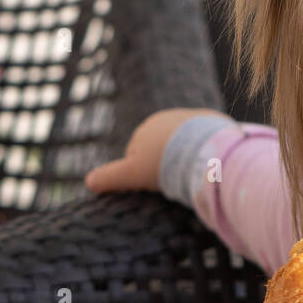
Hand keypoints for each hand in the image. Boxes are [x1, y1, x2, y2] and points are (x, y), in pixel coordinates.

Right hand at [84, 108, 221, 194]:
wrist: (204, 150)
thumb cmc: (165, 163)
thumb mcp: (132, 174)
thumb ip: (110, 177)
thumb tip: (88, 183)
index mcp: (146, 128)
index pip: (138, 152)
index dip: (143, 171)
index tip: (153, 185)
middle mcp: (168, 118)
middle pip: (162, 146)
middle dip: (165, 162)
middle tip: (173, 182)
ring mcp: (192, 119)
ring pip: (184, 143)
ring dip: (185, 157)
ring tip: (191, 175)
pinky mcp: (214, 123)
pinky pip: (205, 140)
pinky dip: (204, 151)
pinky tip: (208, 166)